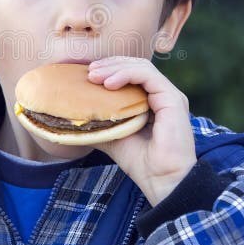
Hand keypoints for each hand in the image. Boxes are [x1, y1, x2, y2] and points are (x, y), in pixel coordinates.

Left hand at [87, 57, 195, 205]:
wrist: (160, 179)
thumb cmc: (140, 162)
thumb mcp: (112, 136)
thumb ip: (99, 122)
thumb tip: (71, 117)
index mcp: (151, 101)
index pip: (132, 74)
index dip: (110, 69)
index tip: (88, 74)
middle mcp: (162, 95)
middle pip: (135, 66)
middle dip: (110, 65)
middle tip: (89, 72)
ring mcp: (169, 95)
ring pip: (142, 67)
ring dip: (115, 67)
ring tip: (94, 76)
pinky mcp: (173, 99)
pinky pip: (148, 75)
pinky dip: (126, 74)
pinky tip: (109, 83)